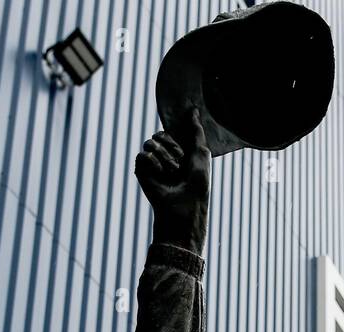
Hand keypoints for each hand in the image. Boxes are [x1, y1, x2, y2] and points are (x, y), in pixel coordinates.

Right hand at [135, 107, 209, 254]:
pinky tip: (160, 175)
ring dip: (164, 157)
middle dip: (172, 147)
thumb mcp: (201, 154)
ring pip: (150, 142)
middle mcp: (163, 156)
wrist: (184, 207)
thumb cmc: (197, 184)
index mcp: (178, 151)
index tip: (184, 153)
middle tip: (179, 166)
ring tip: (171, 172)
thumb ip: (197, 132)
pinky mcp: (142, 172)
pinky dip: (153, 163)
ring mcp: (152, 164)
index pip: (170, 131)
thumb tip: (193, 110)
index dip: (177, 138)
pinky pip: (141, 155)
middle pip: (159, 134)